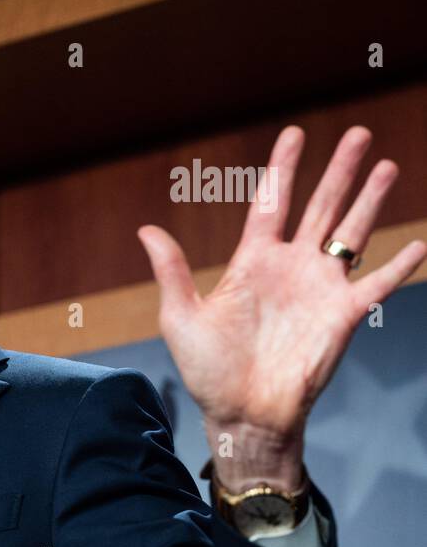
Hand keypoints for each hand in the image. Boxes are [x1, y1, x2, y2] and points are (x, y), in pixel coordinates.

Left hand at [138, 125, 425, 490]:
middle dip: (338, 170)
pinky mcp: (343, 316)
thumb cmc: (208, 370)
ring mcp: (319, 289)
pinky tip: (419, 241)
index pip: (271, 203)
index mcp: (252, 261)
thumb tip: (146, 229)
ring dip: (370, 200)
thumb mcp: (181, 316)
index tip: (294, 133)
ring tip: (386, 165)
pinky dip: (400, 264)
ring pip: (351, 232)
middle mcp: (290, 267)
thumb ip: (171, 270)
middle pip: (320, 206)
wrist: (242, 413)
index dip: (282, 168)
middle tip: (357, 132)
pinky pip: (378, 284)